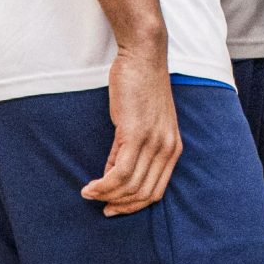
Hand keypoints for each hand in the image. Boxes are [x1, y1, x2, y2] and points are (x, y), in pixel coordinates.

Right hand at [81, 43, 182, 216]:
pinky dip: (104, 185)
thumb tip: (113, 174)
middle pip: (145, 194)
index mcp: (173, 148)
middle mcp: (167, 148)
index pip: (156, 191)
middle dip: (121, 206)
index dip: (133, 205)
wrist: (144, 56)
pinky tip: (91, 186)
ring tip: (89, 194)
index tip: (114, 207)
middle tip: (101, 206)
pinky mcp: (136, 134)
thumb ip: (130, 149)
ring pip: (130, 186)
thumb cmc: (140, 86)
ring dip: (107, 196)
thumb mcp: (141, 122)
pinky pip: (120, 173)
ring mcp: (153, 142)